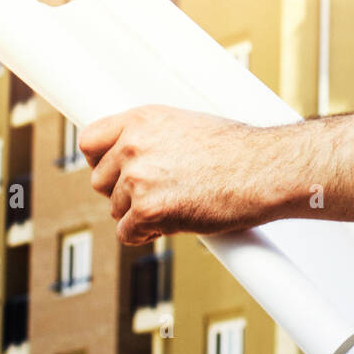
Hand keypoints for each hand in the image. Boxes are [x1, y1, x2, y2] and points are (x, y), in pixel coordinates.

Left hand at [80, 105, 269, 245]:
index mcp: (143, 119)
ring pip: (115, 209)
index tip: (111, 170)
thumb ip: (153, 137)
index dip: (100, 160)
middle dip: (123, 191)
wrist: (264, 169)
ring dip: (140, 213)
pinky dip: (149, 234)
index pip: (90, 140)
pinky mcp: (146, 210)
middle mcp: (134, 144)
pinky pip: (128, 234)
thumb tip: (133, 155)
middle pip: (100, 181)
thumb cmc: (238, 150)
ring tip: (178, 202)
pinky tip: (177, 220)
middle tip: (157, 192)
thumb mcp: (188, 125)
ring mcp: (138, 178)